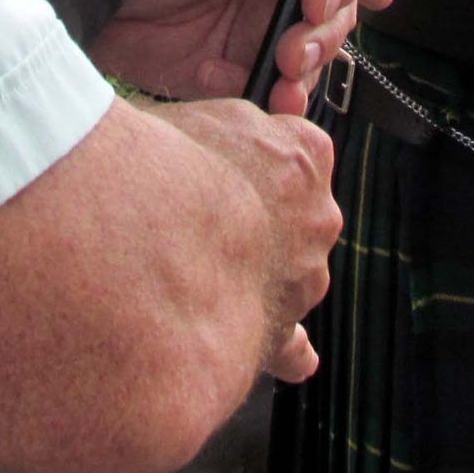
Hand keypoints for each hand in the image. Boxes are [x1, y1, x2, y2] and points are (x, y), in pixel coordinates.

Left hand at [89, 0, 391, 112]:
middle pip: (335, 8)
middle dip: (324, 34)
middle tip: (295, 52)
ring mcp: (266, 25)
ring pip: (315, 55)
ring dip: (307, 73)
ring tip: (284, 83)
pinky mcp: (243, 66)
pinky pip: (273, 90)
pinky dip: (271, 98)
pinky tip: (250, 91)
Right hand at [149, 96, 339, 380]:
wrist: (156, 236)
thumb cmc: (174, 164)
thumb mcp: (209, 115)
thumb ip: (240, 129)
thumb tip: (244, 138)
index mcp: (305, 156)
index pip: (294, 150)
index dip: (252, 156)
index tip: (221, 163)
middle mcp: (316, 218)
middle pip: (293, 215)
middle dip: (258, 216)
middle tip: (201, 216)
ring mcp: (301, 276)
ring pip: (288, 272)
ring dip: (258, 270)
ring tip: (197, 268)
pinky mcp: (276, 328)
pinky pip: (291, 346)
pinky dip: (292, 351)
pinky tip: (293, 357)